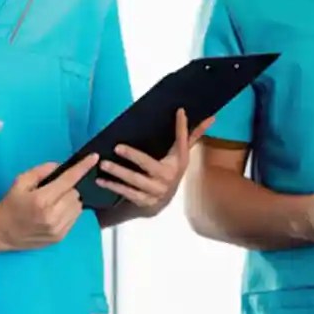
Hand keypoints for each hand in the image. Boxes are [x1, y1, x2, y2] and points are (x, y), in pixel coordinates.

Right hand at [0, 154, 99, 250]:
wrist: (2, 231)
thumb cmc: (10, 204)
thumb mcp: (20, 181)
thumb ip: (41, 171)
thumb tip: (61, 167)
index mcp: (42, 200)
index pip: (68, 180)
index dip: (82, 167)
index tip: (93, 158)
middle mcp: (52, 216)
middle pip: (75, 193)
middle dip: (68, 188)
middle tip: (55, 189)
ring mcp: (57, 229)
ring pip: (78, 207)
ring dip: (70, 200)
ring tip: (55, 201)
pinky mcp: (60, 237)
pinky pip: (74, 219)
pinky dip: (69, 211)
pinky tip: (55, 211)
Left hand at [95, 110, 210, 216]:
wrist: (163, 202)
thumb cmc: (171, 170)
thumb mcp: (181, 154)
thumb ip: (192, 135)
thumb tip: (212, 117)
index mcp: (179, 162)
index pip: (183, 142)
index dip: (182, 127)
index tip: (179, 111)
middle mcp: (169, 177)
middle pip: (149, 165)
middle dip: (133, 156)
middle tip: (117, 147)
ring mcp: (156, 191)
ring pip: (135, 181)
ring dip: (118, 173)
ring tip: (104, 164)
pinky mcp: (144, 202)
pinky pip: (127, 193)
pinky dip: (113, 186)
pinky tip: (101, 180)